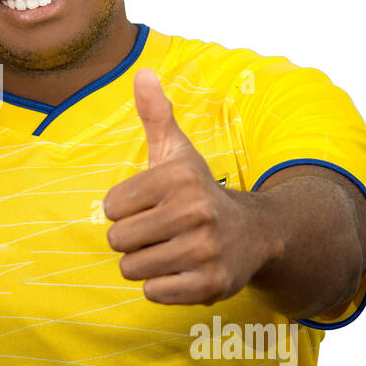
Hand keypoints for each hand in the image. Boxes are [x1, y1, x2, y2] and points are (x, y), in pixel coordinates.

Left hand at [102, 69, 275, 305]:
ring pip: (132, 268)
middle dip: (132, 239)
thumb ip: (156, 114)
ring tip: (171, 249)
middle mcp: (194, 212)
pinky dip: (161, 285)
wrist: (255, 233)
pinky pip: (153, 292)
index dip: (124, 209)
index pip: (110, 207)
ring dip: (144, 263)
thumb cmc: (198, 191)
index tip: (151, 205)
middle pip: (118, 240)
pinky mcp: (210, 285)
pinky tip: (182, 270)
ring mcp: (204, 251)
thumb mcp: (178, 151)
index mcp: (178, 178)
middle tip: (160, 231)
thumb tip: (142, 72)